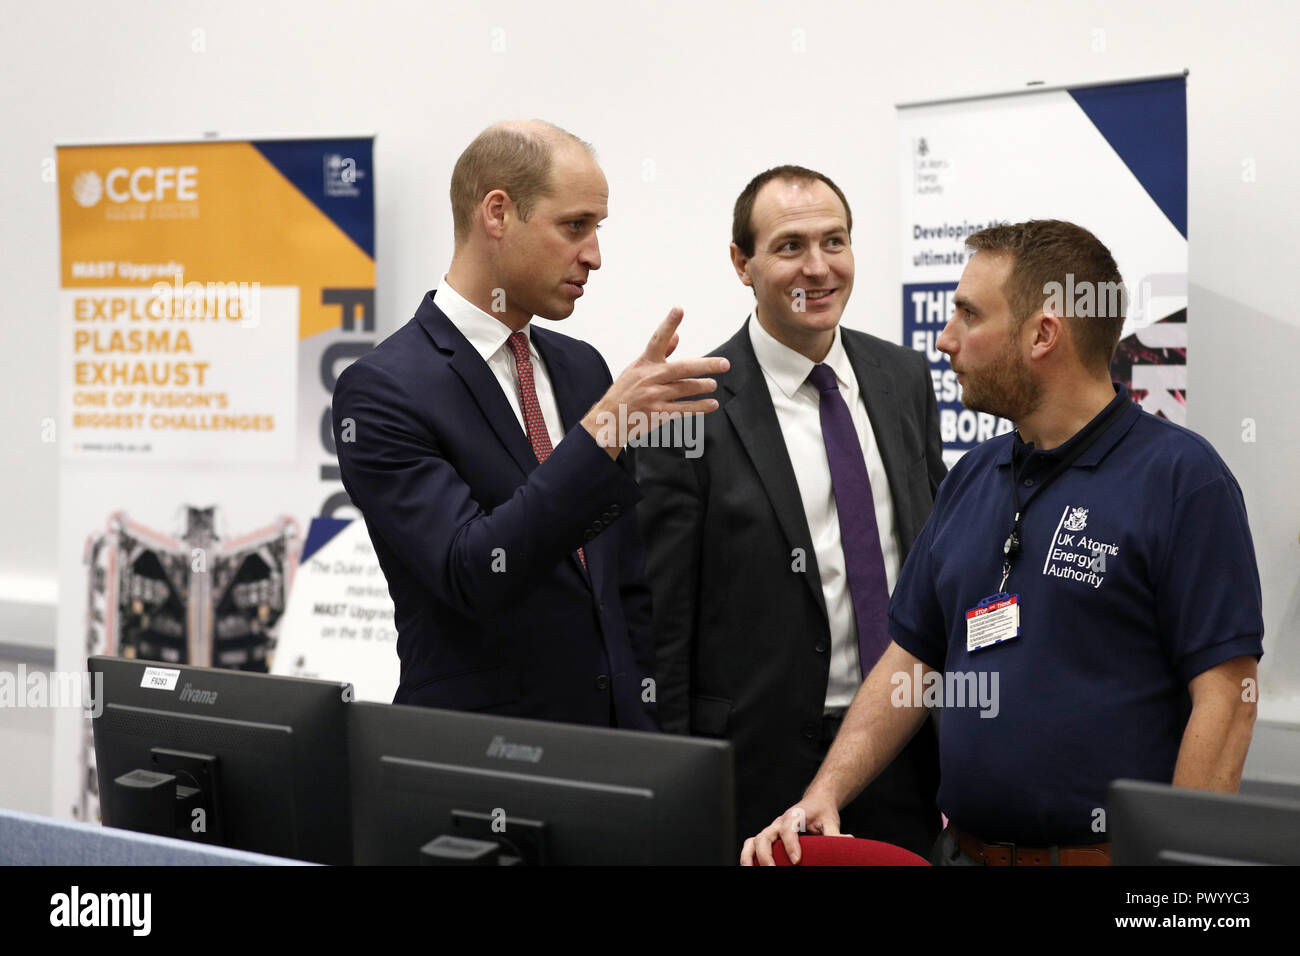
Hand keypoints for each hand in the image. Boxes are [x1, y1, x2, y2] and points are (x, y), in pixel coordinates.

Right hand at [581, 308, 727, 458]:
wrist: (610, 418)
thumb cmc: (625, 390)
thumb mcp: (637, 368)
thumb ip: (661, 354)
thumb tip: (676, 336)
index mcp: (646, 362)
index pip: (658, 339)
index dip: (669, 324)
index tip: (679, 309)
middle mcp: (651, 377)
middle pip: (683, 368)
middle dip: (706, 366)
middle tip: (724, 363)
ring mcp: (655, 396)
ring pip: (686, 388)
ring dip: (703, 386)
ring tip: (713, 385)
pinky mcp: (659, 413)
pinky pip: (685, 409)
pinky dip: (700, 407)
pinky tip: (711, 404)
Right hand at [740, 791, 846, 865]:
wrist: (815, 801)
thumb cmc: (823, 812)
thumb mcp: (831, 821)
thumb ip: (835, 833)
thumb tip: (849, 841)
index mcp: (794, 815)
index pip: (788, 830)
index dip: (790, 845)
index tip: (796, 861)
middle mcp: (779, 822)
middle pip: (765, 836)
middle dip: (766, 855)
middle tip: (773, 870)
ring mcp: (771, 829)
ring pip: (754, 840)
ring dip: (751, 856)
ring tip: (751, 870)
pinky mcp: (768, 836)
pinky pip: (752, 844)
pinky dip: (748, 856)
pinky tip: (749, 868)